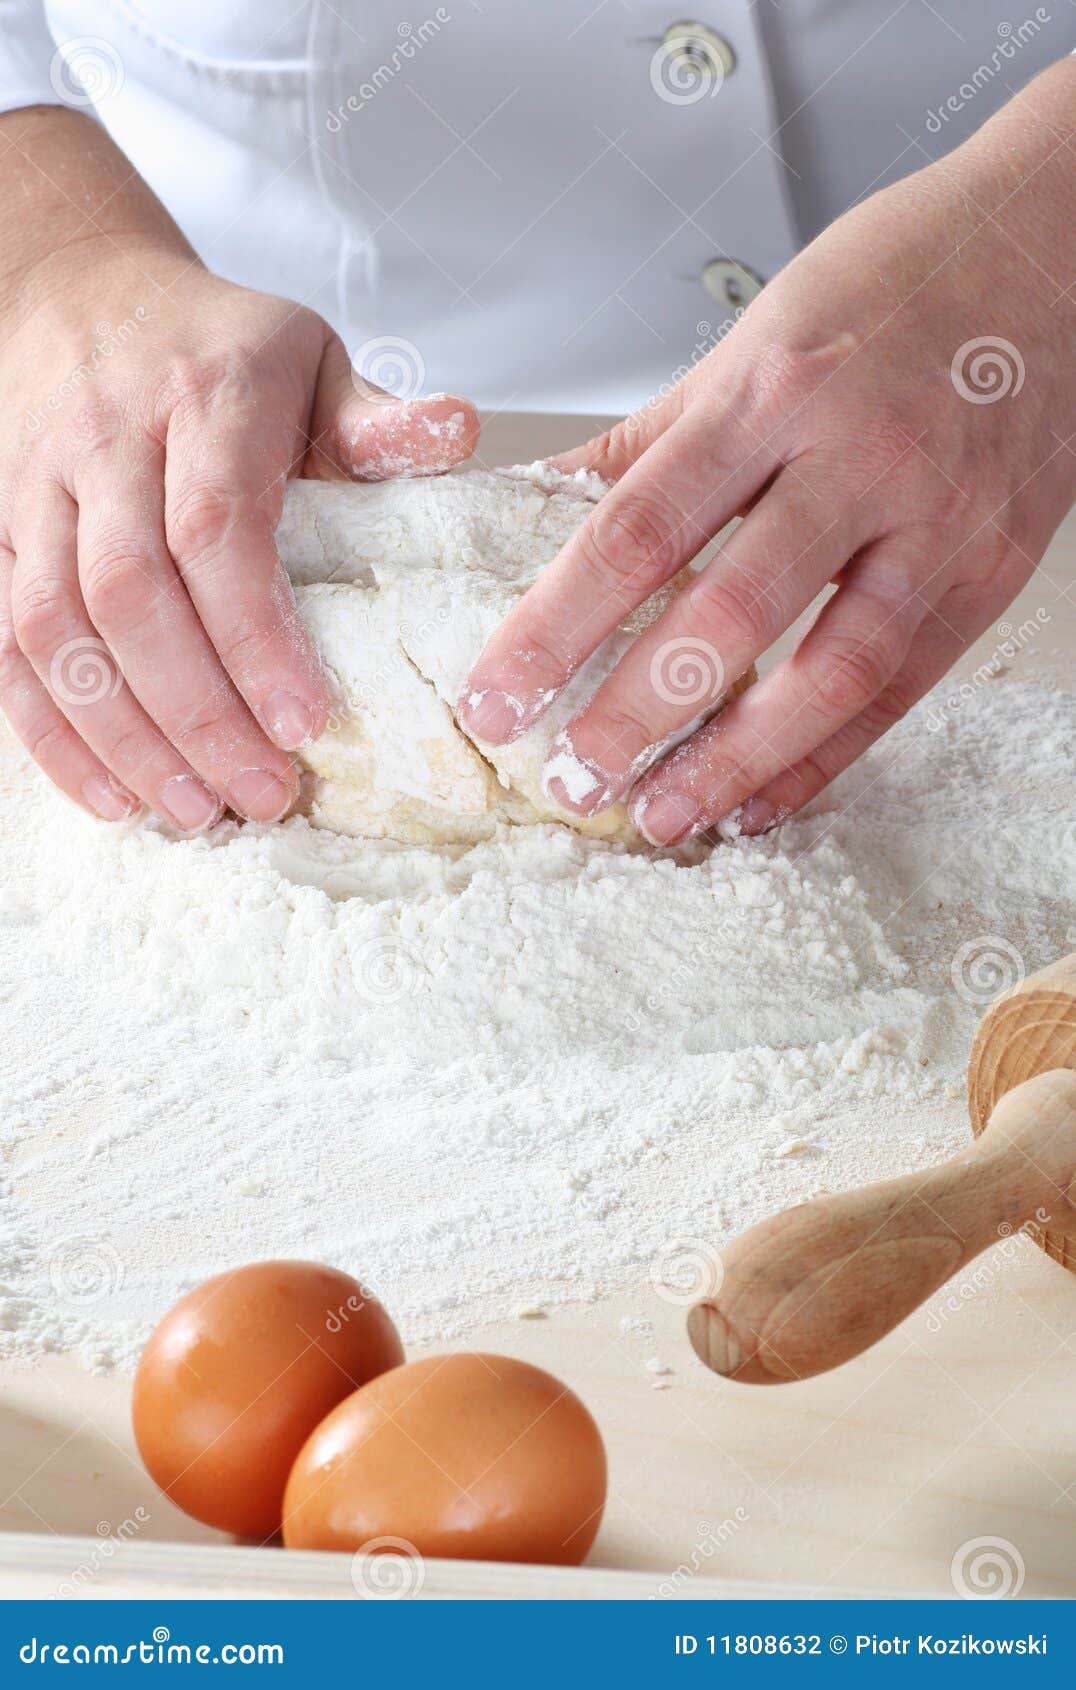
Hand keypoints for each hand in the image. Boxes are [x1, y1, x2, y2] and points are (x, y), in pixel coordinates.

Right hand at [0, 110, 477, 827]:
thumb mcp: (310, 359)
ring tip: (195, 811)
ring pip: (55, 628)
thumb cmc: (217, 348)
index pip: (217, 528)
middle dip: (198, 711)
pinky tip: (110, 796)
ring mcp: (36, 488)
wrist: (79, 293)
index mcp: (204, 396)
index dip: (254, 636)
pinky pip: (3, 642)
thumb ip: (375, 421)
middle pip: (131, 594)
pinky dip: (51, 732)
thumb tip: (461, 434)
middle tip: (263, 794)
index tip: (306, 723)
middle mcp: (106, 440)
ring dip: (123, 735)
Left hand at [460, 59, 1075, 843]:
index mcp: (776, 391)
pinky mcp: (991, 571)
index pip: (637, 532)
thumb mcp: (756, 332)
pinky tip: (762, 799)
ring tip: (661, 815)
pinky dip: (826, 757)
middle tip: (569, 777)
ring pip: (828, 674)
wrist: (1058, 241)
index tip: (496, 696)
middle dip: (635, 716)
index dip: (555, 628)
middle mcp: (859, 461)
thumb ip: (655, 436)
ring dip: (733, 762)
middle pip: (727, 617)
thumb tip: (550, 503)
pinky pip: (902, 689)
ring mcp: (937, 523)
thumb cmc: (903, 271)